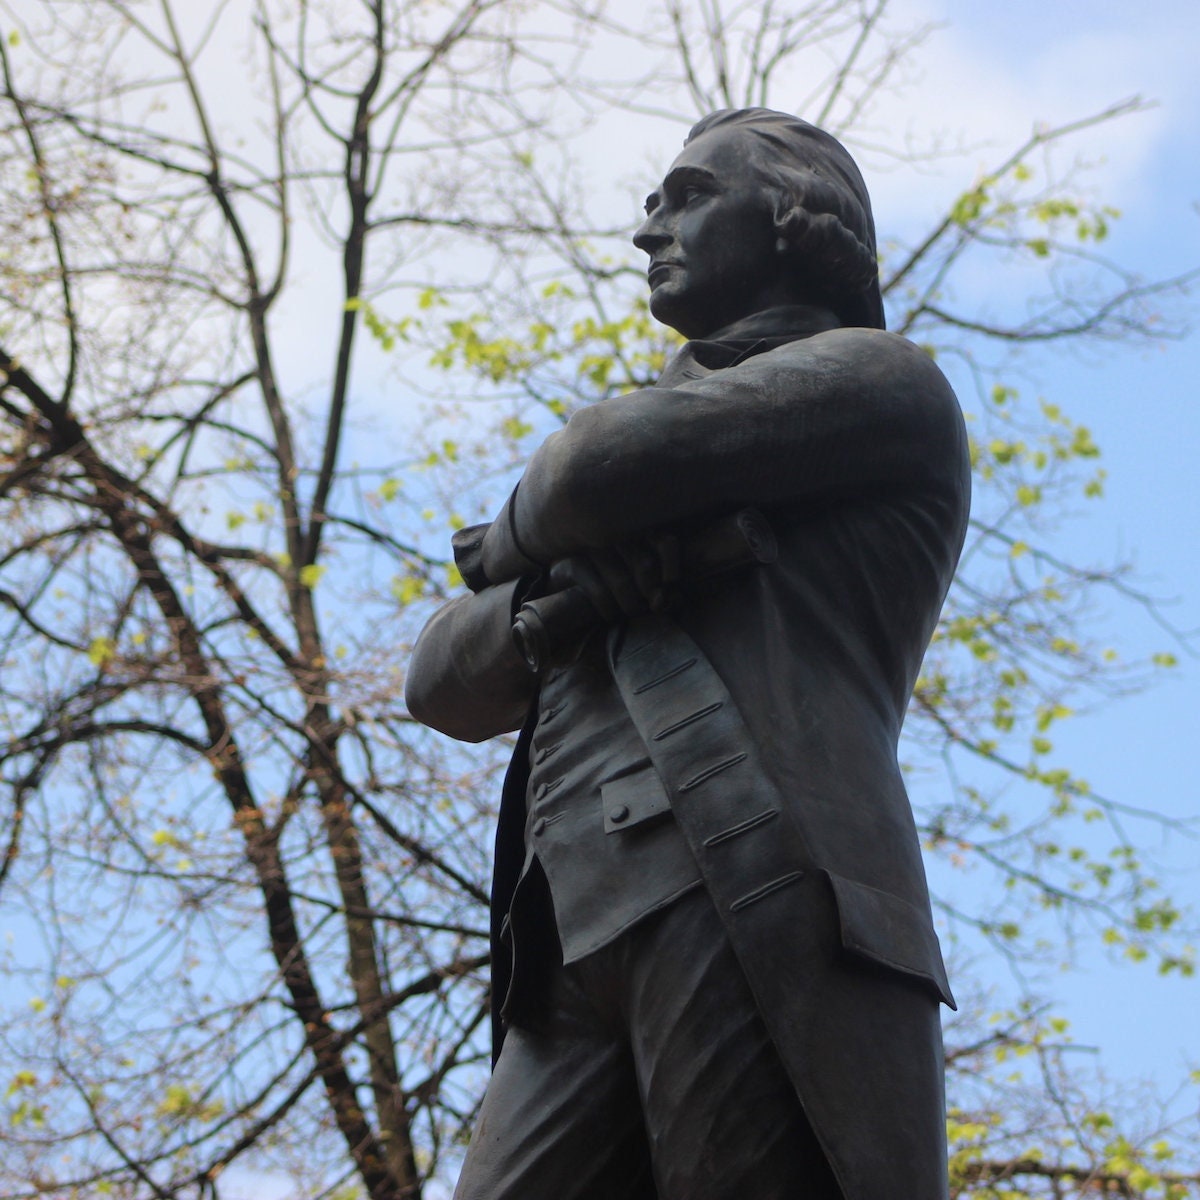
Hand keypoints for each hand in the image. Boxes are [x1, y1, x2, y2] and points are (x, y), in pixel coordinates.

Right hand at [546, 536, 679, 623]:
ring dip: (631, 607)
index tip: (671, 589)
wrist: (569, 584)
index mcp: (639, 528)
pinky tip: (610, 615)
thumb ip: (661, 587)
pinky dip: (609, 610)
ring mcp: (591, 545)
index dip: (672, 568)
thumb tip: (665, 600)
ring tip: (632, 613)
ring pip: (622, 582)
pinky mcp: (571, 562)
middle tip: (649, 608)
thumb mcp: (644, 578)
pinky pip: (599, 592)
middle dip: (650, 595)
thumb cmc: (615, 578)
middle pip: (645, 566)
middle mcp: (615, 531)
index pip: (666, 542)